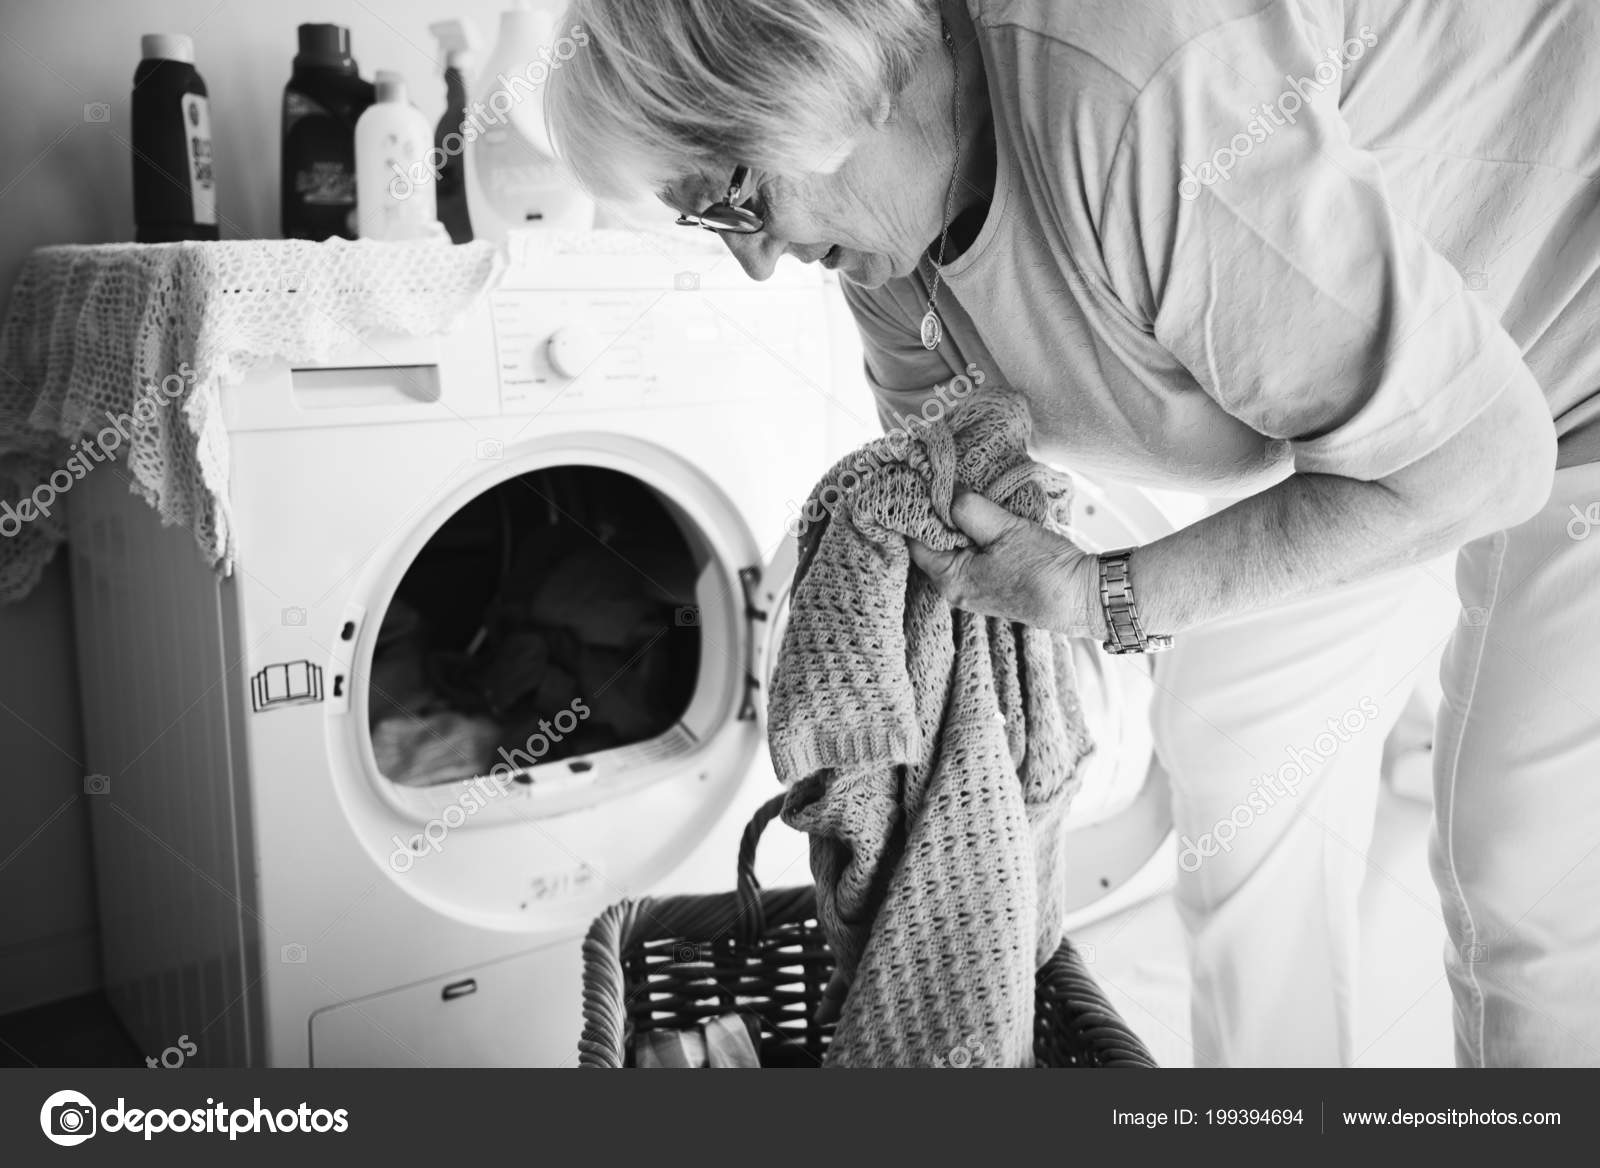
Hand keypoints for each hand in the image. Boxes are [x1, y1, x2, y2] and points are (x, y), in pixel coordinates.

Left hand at [907, 488, 1101, 637]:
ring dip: (961, 522)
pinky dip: (976, 534)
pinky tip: (987, 514)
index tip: (924, 483)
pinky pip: (974, 553)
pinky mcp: (995, 582)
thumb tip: (946, 491)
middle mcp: (957, 589)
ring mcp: (976, 587)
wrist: (1082, 597)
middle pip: (935, 544)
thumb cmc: (1043, 569)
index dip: (918, 511)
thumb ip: (968, 509)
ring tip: (968, 492)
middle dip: (940, 514)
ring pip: (956, 547)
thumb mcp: (1003, 529)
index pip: (916, 541)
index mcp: (950, 580)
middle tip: (947, 481)